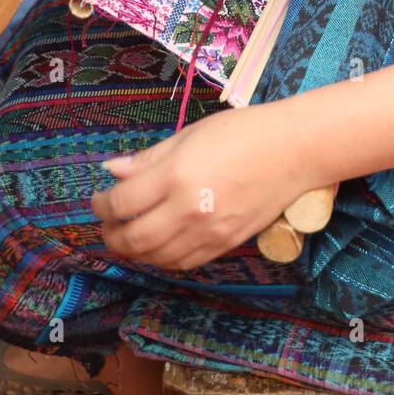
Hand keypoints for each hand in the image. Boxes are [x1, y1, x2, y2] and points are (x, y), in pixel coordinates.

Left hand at [92, 101, 311, 270]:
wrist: (294, 150)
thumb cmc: (244, 132)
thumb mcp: (190, 134)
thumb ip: (149, 158)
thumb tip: (112, 171)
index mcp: (176, 174)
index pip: (122, 201)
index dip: (101, 204)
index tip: (99, 199)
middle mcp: (188, 208)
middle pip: (133, 237)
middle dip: (111, 234)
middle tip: (107, 224)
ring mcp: (208, 231)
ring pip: (155, 257)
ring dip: (134, 250)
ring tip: (129, 236)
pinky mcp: (225, 244)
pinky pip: (182, 263)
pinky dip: (162, 259)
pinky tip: (158, 246)